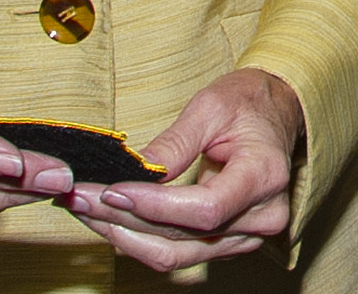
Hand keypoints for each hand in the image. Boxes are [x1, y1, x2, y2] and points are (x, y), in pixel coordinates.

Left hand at [69, 68, 302, 270]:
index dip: (155, 206)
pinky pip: (178, 252)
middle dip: (125, 218)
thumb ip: (175, 144)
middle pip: (183, 236)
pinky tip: (111, 220)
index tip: (113, 190)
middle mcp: (262, 217)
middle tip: (81, 197)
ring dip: (125, 235)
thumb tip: (135, 173)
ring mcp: (247, 236)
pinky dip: (141, 238)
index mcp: (265, 176)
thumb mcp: (210, 107)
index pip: (205, 209)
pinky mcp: (228, 243)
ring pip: (175, 254)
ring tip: (87, 210)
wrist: (276, 113)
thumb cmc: (248, 103)